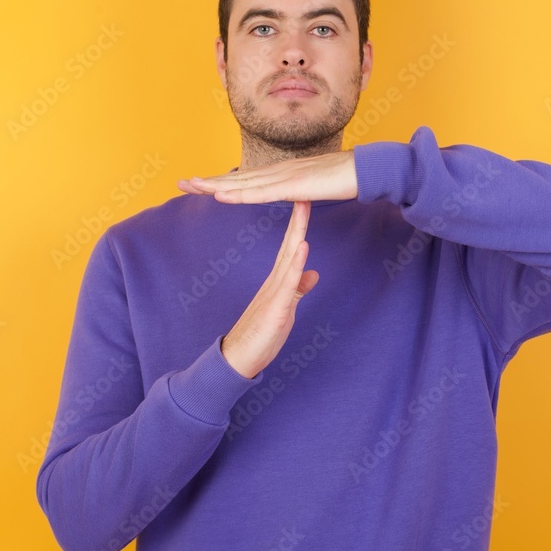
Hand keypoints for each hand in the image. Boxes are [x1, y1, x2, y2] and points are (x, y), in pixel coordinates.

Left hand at [176, 151, 356, 203]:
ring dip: (216, 186)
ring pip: (244, 184)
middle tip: (180, 183)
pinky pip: (262, 194)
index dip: (220, 181)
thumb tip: (292, 194)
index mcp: (282, 174)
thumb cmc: (344, 178)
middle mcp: (278, 172)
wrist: (365, 169)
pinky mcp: (294, 187)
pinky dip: (240, 195)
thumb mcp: (314, 187)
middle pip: (237, 178)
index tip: (198, 184)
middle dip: (208, 181)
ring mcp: (285, 177)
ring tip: (192, 187)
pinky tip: (222, 196)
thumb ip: (299, 190)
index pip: (245, 179)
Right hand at [221, 200, 318, 378]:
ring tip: (303, 207)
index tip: (305, 202)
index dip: (299, 225)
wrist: (238, 359)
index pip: (290, 248)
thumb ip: (298, 290)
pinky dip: (296, 263)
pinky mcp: (275, 307)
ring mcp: (273, 293)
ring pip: (287, 257)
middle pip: (288, 244)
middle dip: (298, 219)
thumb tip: (312, 273)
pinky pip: (288, 282)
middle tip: (304, 192)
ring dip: (297, 231)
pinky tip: (302, 246)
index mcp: (278, 282)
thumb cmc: (261, 336)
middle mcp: (274, 281)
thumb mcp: (286, 309)